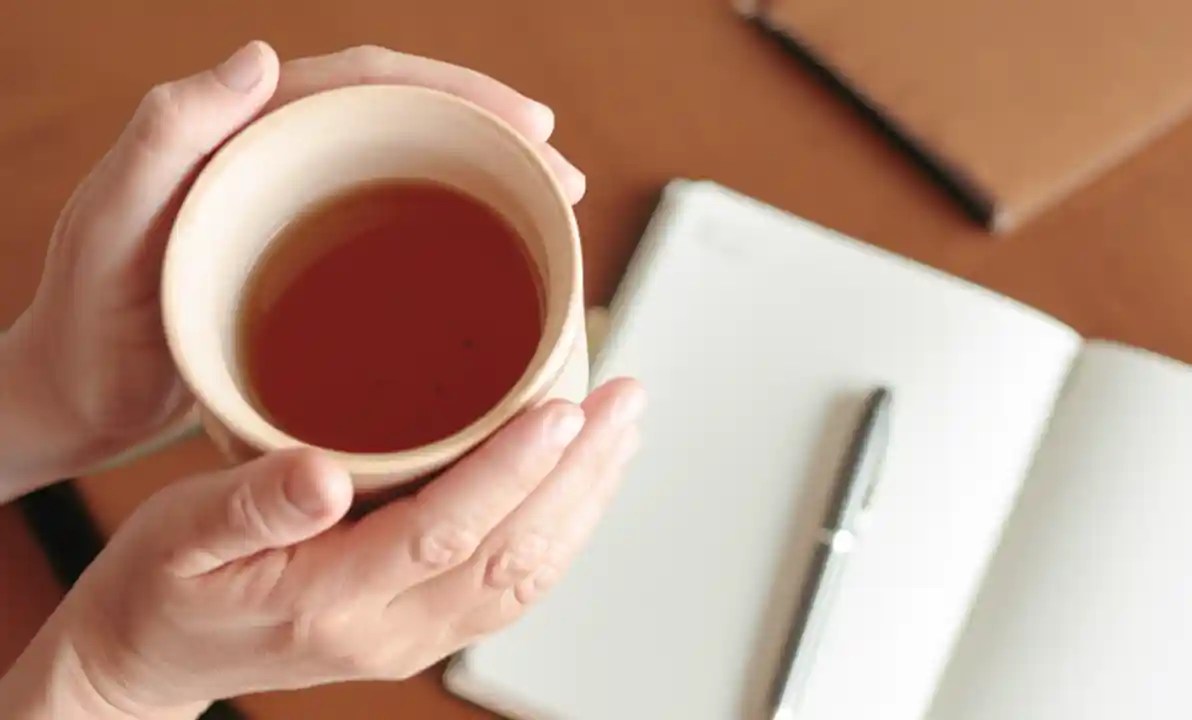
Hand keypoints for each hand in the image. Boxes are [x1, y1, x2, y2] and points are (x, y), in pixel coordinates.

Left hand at [0, 41, 585, 493]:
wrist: (77, 400)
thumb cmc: (85, 318)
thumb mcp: (111, 222)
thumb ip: (168, 133)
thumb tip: (259, 56)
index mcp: (251, 133)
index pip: (371, 84)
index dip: (461, 93)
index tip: (533, 128)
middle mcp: (288, 162)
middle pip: (412, 126)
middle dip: (499, 140)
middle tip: (565, 179)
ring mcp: (307, 218)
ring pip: (416, 182)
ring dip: (490, 192)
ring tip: (551, 219)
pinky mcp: (317, 274)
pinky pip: (400, 245)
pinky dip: (456, 254)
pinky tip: (496, 284)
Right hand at [0, 380, 642, 718]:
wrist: (151, 660)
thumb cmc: (161, 587)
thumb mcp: (176, 534)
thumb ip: (249, 505)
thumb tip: (324, 474)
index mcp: (328, 600)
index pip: (445, 532)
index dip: (511, 469)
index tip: (564, 409)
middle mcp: (388, 630)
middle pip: (512, 554)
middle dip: (580, 474)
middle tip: (625, 399)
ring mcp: (413, 638)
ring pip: (527, 575)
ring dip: (585, 500)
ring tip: (622, 430)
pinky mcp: (422, 630)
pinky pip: (512, 586)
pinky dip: (561, 531)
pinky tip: (581, 482)